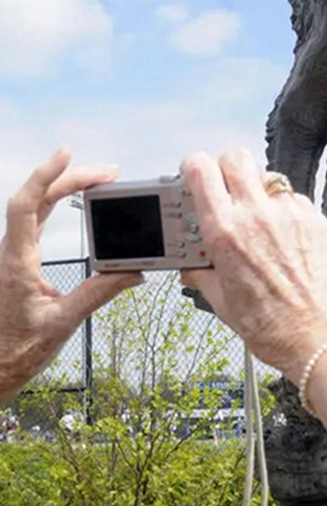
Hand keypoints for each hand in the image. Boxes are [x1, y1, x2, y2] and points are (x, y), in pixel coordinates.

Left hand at [0, 149, 142, 400]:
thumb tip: (134, 274)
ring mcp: (14, 257)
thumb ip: (99, 293)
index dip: (45, 176)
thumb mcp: (63, 322)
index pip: (26, 206)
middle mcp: (12, 254)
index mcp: (17, 263)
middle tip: (108, 173)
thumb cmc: (15, 351)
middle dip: (71, 179)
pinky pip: (37, 223)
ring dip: (65, 189)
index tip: (66, 155)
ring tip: (98, 181)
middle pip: (37, 200)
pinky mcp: (20, 264)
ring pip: (36, 209)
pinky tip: (77, 202)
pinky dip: (59, 205)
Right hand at [179, 148, 326, 382]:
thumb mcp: (222, 304)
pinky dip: (285, 211)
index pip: (201, 171)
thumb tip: (192, 266)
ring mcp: (290, 214)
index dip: (193, 167)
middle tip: (225, 189)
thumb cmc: (275, 328)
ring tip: (258, 221)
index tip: (194, 174)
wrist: (322, 338)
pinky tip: (285, 237)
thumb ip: (203, 275)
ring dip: (258, 192)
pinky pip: (294, 200)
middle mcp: (257, 216)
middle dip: (225, 167)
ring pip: (268, 178)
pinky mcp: (316, 220)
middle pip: (236, 157)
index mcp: (225, 233)